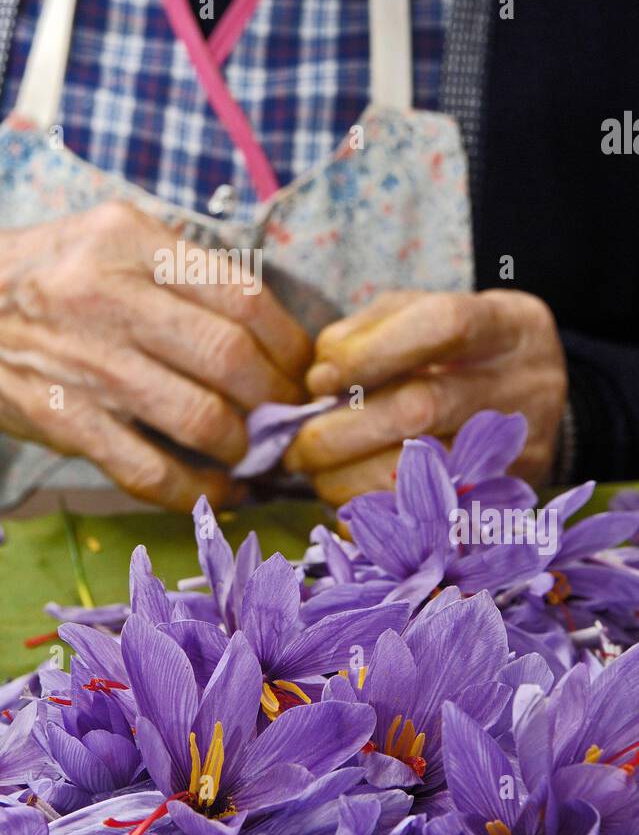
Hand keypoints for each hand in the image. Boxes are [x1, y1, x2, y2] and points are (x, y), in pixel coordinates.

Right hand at [0, 200, 309, 509]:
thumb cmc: (36, 275)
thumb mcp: (102, 237)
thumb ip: (178, 268)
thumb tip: (271, 329)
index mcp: (126, 236)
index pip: (241, 295)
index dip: (289, 343)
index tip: (301, 368)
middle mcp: (104, 292)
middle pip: (229, 358)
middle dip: (276, 399)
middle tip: (287, 416)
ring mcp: (80, 360)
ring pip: (199, 417)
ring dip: (244, 446)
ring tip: (255, 452)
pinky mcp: (58, 419)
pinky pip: (147, 469)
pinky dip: (196, 490)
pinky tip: (217, 489)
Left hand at [283, 290, 566, 506]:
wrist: (535, 396)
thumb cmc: (458, 349)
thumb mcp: (422, 314)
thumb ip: (368, 330)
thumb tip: (321, 378)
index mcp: (506, 324)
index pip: (442, 325)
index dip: (370, 351)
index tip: (320, 377)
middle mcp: (525, 384)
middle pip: (424, 407)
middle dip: (342, 432)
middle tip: (299, 447)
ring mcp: (523, 446)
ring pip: (425, 471)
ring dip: (351, 480)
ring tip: (318, 476)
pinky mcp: (510, 499)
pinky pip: (432, 521)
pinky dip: (380, 518)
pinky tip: (350, 507)